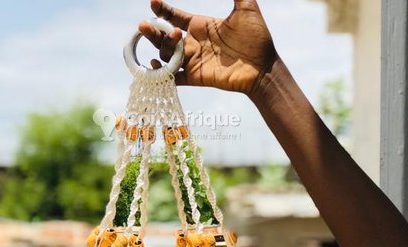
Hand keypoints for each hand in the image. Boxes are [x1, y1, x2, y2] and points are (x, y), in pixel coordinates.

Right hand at [139, 0, 277, 95]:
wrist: (264, 67)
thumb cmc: (257, 38)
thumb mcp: (246, 7)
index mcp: (200, 26)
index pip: (174, 17)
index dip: (162, 10)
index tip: (153, 1)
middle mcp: (193, 43)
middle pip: (165, 37)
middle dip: (153, 31)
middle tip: (143, 24)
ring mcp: (194, 61)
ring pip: (167, 54)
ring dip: (162, 46)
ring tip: (172, 36)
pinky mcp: (197, 78)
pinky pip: (174, 77)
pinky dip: (162, 73)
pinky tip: (155, 64)